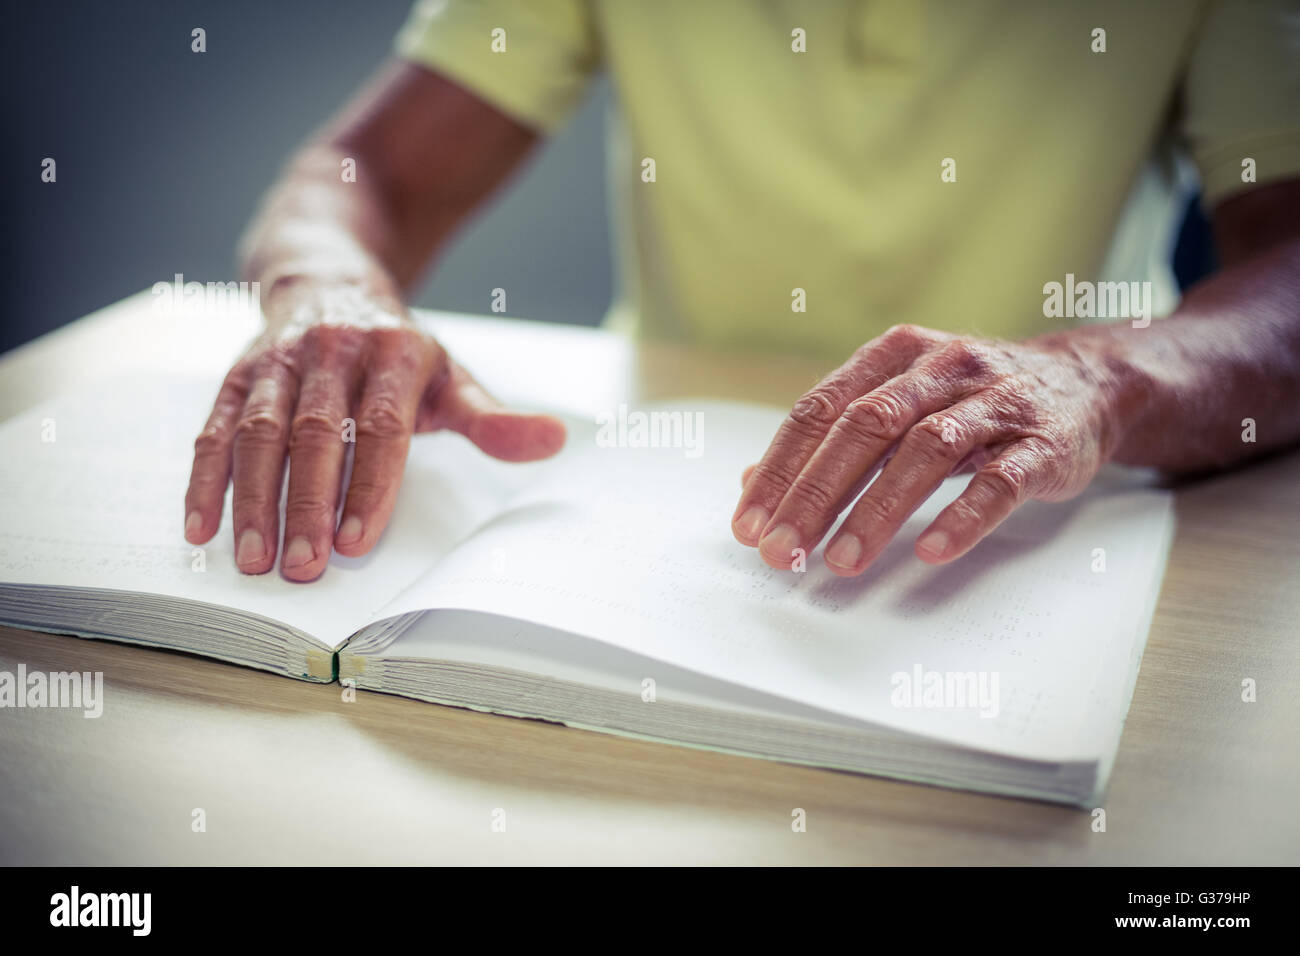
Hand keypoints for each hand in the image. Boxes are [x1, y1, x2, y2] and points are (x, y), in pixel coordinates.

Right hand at [184, 278, 565, 580]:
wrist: (328, 279)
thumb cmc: (397, 349)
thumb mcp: (449, 376)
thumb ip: (491, 419)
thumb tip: (555, 440)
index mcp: (396, 354)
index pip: (383, 427)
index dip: (370, 485)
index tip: (358, 542)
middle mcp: (334, 351)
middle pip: (317, 434)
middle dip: (308, 504)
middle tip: (303, 566)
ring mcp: (280, 361)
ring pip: (260, 432)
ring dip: (253, 498)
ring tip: (253, 558)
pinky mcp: (238, 374)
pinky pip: (215, 427)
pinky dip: (205, 478)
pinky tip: (200, 526)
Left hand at [731, 324, 1129, 574]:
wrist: (1086, 382)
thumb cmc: (972, 400)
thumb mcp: (900, 402)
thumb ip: (832, 438)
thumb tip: (753, 485)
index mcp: (894, 355)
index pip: (821, 411)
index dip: (779, 469)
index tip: (749, 523)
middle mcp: (942, 368)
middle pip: (865, 429)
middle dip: (815, 494)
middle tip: (782, 551)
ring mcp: (996, 402)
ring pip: (927, 450)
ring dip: (878, 509)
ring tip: (842, 561)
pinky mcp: (1044, 442)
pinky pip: (1000, 480)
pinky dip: (962, 516)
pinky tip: (929, 550)